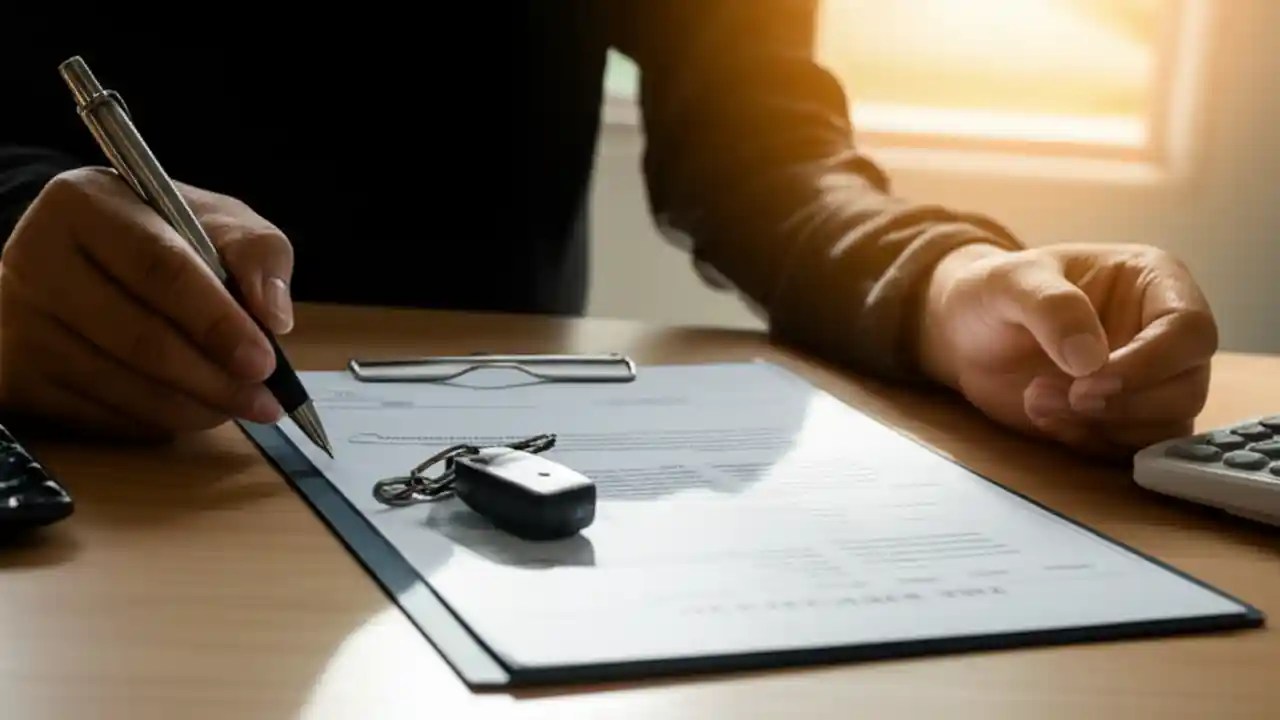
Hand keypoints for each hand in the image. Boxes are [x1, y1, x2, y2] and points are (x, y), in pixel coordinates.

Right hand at [0, 167, 294, 438]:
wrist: (94, 258)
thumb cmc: (168, 236)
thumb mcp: (220, 223)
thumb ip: (258, 254)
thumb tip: (274, 316)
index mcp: (86, 203)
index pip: (158, 268)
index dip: (217, 322)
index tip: (265, 362)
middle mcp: (34, 256)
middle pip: (138, 336)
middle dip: (214, 379)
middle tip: (264, 401)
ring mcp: (18, 319)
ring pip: (119, 384)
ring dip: (193, 407)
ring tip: (239, 405)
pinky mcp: (14, 372)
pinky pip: (97, 414)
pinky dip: (156, 420)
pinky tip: (190, 406)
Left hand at [918, 241, 1216, 457]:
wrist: (965, 333)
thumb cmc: (993, 292)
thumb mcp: (1010, 282)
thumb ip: (1052, 307)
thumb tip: (1092, 360)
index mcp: (1154, 282)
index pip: (1189, 329)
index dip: (1151, 363)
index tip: (1090, 381)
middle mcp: (1163, 334)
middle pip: (1187, 386)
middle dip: (1124, 403)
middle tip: (1061, 396)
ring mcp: (1148, 380)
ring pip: (1166, 424)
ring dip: (1102, 426)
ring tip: (1037, 401)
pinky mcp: (1123, 418)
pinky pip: (1132, 448)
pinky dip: (1090, 442)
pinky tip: (1045, 419)